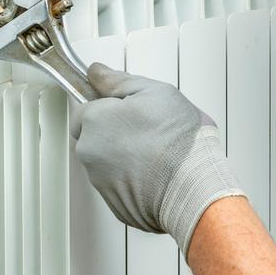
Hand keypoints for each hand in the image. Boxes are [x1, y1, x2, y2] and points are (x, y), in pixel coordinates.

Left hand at [69, 63, 245, 251]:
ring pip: (106, 161)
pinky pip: (119, 184)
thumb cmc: (177, 139)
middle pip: (94, 136)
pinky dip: (133, 177)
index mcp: (93, 121)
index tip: (129, 110)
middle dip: (115, 132)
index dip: (107, 107)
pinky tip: (157, 171)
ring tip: (158, 152)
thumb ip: (118, 80)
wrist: (192, 185)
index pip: (83, 109)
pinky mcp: (114, 203)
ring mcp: (100, 181)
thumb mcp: (154, 91)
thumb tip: (96, 71)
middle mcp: (89, 153)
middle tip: (148, 129)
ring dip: (125, 155)